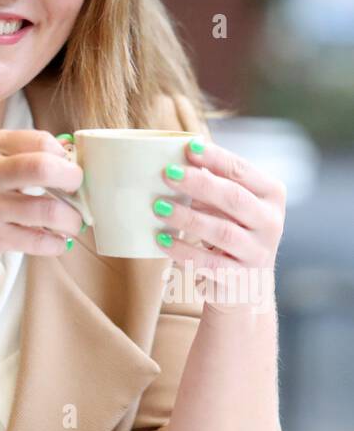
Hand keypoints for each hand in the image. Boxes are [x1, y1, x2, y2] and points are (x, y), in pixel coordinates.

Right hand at [0, 128, 85, 278]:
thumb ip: (12, 154)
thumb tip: (66, 153)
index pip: (39, 140)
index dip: (63, 155)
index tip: (68, 167)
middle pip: (45, 167)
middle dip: (73, 178)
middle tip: (77, 188)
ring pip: (48, 210)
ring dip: (71, 219)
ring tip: (73, 223)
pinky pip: (38, 240)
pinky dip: (56, 243)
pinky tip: (57, 242)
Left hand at [153, 137, 285, 282]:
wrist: (245, 283)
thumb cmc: (231, 229)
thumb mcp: (229, 203)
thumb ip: (211, 180)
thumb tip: (176, 153)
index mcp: (271, 195)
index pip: (242, 171)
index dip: (215, 158)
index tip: (188, 147)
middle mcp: (271, 223)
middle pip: (234, 198)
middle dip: (200, 183)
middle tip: (167, 173)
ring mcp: (258, 253)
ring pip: (222, 231)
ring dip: (187, 217)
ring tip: (158, 206)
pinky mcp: (240, 279)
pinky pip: (209, 263)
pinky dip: (183, 250)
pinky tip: (161, 240)